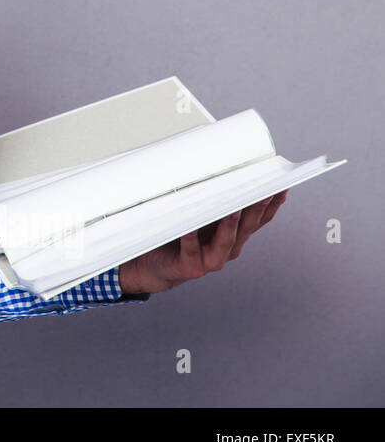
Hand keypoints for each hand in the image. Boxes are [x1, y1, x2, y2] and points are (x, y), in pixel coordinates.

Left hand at [118, 191, 286, 294]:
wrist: (158, 267)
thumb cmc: (180, 239)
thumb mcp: (201, 218)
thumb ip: (213, 203)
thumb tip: (222, 174)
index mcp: (234, 237)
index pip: (258, 220)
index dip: (272, 205)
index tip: (282, 187)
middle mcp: (228, 250)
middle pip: (247, 227)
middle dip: (258, 208)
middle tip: (267, 191)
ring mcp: (211, 260)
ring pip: (225, 240)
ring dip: (231, 223)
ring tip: (235, 208)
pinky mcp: (191, 267)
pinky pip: (191, 249)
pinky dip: (192, 237)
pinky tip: (191, 226)